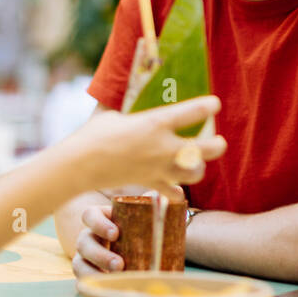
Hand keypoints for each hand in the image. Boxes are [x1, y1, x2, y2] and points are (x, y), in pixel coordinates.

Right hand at [62, 97, 225, 192]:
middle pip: (206, 149)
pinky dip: (176, 191)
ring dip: (198, 168)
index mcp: (156, 122)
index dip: (209, 107)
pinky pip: (172, 192)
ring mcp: (159, 167)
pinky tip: (175, 185)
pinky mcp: (150, 182)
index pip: (193, 112)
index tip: (215, 104)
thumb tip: (131, 105)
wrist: (79, 165)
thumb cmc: (94, 134)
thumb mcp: (115, 115)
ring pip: (195, 173)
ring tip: (195, 162)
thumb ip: (131, 113)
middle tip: (218, 142)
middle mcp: (163, 146)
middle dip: (217, 145)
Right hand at [70, 183, 183, 278]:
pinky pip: (82, 280)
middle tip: (121, 264)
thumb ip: (156, 204)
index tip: (116, 233)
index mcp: (100, 218)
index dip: (99, 224)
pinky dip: (93, 284)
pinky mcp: (87, 273)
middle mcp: (89, 236)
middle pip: (84, 242)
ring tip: (117, 279)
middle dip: (100, 254)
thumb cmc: (137, 229)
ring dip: (96, 272)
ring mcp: (85, 256)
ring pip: (79, 264)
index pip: (90, 215)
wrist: (137, 250)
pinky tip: (106, 287)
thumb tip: (177, 191)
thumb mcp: (144, 216)